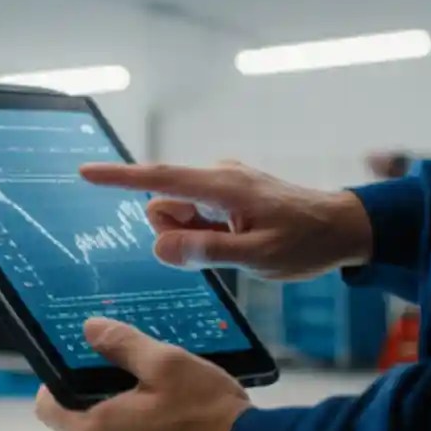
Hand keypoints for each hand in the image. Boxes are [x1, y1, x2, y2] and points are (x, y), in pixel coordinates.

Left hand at [36, 318, 251, 430]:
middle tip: (149, 389)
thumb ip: (123, 344)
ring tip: (175, 418)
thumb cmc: (207, 413)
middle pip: (88, 430)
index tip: (84, 373)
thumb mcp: (169, 364)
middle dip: (110, 408)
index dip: (59, 387)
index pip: (48, 409)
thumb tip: (88, 329)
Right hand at [80, 160, 373, 279]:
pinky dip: (204, 233)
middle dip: (173, 233)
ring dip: (191, 236)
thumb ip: (207, 252)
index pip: (158, 179)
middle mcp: (217, 177)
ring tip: (235, 247)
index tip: (85, 172)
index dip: (119, 177)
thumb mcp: (259, 258)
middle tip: (218, 251)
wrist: (345, 227)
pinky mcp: (229, 195)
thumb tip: (159, 247)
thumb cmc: (307, 242)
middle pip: (164, 204)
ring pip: (178, 213)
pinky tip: (236, 242)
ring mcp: (223, 185)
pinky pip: (196, 215)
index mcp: (222, 187)